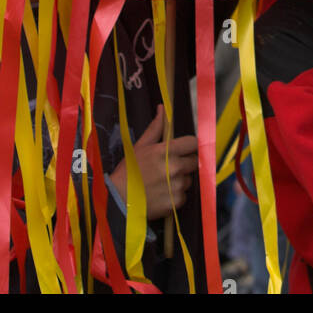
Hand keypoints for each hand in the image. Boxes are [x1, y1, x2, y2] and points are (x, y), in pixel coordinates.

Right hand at [109, 105, 199, 220]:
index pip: (193, 143)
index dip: (190, 146)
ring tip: (164, 182)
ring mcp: (176, 186)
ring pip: (188, 180)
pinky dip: (176, 195)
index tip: (186, 149)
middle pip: (194, 162)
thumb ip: (155, 128)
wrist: (118, 200)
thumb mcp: (139, 147)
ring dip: (180, 180)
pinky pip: (184, 196)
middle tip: (172, 167)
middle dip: (186, 163)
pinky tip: (163, 194)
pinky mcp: (176, 202)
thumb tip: (162, 109)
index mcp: (167, 151)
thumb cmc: (127, 172)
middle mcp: (175, 168)